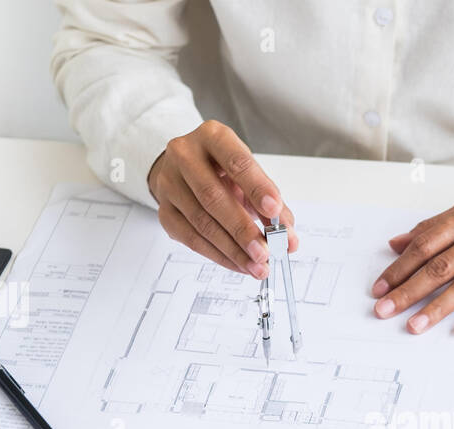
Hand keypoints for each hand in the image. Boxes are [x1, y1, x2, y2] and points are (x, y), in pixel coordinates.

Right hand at [148, 120, 298, 278]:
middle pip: (213, 197)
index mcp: (212, 137)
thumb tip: (289, 239)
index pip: (236, 162)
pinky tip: (239, 264)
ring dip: (233, 250)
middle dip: (242, 229)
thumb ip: (271, 205)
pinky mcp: (164, 211)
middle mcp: (184, 155)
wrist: (184, 169)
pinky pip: (191, 239)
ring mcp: (169, 183)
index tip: (275, 210)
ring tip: (257, 266)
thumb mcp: (249, 177)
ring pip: (201, 223)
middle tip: (265, 252)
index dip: (256, 187)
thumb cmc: (223, 171)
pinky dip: (219, 256)